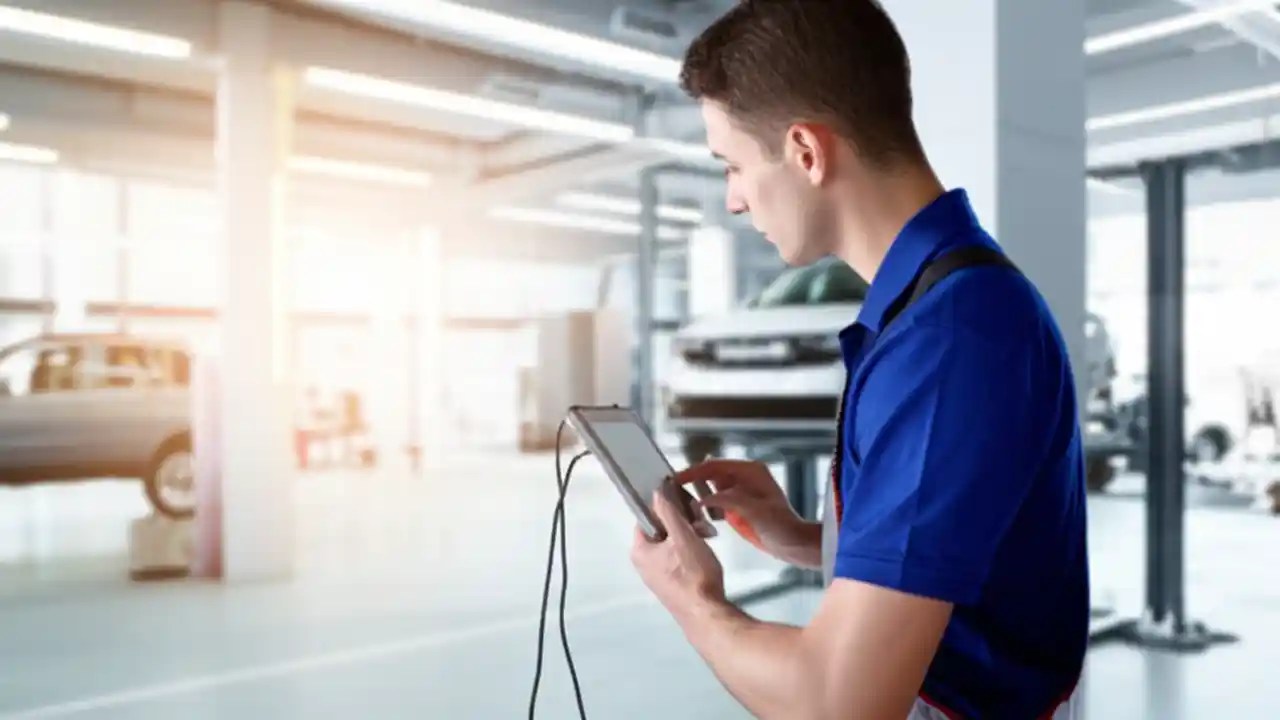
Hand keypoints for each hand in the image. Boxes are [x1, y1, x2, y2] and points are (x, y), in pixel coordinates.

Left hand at [631, 488, 725, 619]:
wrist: (707, 614)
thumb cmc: (693, 574)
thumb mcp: (682, 536)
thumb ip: (668, 512)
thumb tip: (655, 492)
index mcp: (639, 550)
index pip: (646, 516)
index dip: (665, 507)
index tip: (684, 504)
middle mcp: (642, 563)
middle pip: (660, 529)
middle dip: (683, 522)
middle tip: (701, 523)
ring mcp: (656, 574)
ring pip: (671, 542)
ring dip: (690, 534)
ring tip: (708, 536)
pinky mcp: (671, 583)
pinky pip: (677, 557)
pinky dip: (691, 550)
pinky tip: (705, 551)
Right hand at [674, 459, 821, 568]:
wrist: (794, 544)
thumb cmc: (780, 526)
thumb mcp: (752, 511)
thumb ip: (727, 500)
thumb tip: (703, 499)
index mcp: (750, 471)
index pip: (714, 466)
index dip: (693, 471)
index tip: (675, 479)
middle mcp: (744, 477)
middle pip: (711, 473)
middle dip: (692, 480)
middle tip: (671, 489)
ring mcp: (741, 491)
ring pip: (712, 486)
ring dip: (697, 492)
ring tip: (678, 500)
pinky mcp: (739, 505)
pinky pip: (717, 500)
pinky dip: (706, 504)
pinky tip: (696, 512)